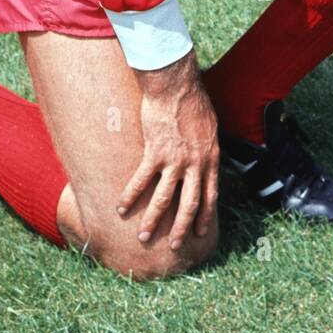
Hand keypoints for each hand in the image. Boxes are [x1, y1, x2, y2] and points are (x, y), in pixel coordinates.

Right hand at [116, 51, 219, 249]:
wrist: (176, 86)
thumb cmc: (193, 101)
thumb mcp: (210, 126)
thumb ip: (206, 146)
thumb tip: (203, 157)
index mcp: (210, 158)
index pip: (210, 195)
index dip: (205, 216)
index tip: (201, 233)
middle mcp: (194, 164)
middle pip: (189, 204)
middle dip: (181, 228)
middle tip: (173, 246)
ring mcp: (174, 160)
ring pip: (164, 198)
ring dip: (153, 220)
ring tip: (143, 236)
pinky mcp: (154, 152)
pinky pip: (141, 180)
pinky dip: (131, 196)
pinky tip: (121, 208)